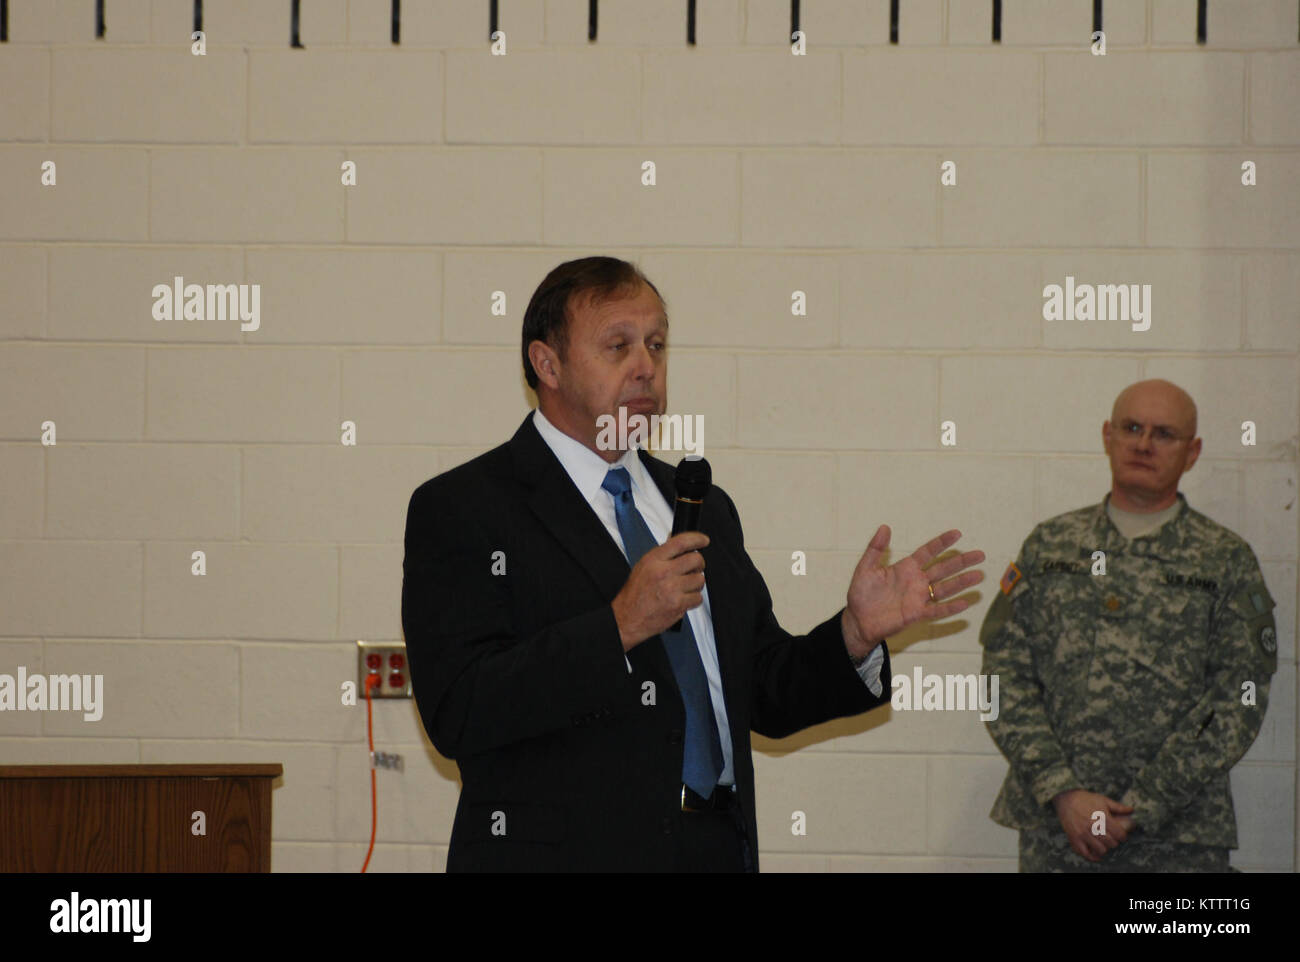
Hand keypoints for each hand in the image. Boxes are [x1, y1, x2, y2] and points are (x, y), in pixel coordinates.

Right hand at [610, 532, 708, 650]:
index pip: (681, 542)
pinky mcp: (678, 605)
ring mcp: (672, 589)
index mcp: (653, 560)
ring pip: (699, 579)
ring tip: (684, 588)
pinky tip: (682, 599)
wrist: (628, 618)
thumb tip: (678, 544)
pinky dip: (693, 599)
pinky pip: (698, 598)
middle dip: (698, 564)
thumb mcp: (643, 567)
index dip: (696, 539)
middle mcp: (663, 572)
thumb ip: (662, 555)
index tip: (703, 540)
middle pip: (696, 559)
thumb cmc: (634, 594)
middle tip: (694, 569)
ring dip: (695, 584)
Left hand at [841, 526, 984, 658]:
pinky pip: (937, 610)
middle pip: (943, 568)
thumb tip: (884, 527)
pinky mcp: (916, 614)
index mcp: (906, 568)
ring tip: (979, 575)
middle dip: (961, 561)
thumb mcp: (865, 568)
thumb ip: (875, 548)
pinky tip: (966, 602)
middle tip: (980, 554)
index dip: (942, 543)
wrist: (858, 620)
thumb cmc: (861, 594)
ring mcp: (918, 598)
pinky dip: (951, 607)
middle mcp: (916, 581)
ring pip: (945, 588)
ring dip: (962, 582)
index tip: (958, 533)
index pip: (928, 552)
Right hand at [1052, 789, 1134, 861]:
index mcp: (1102, 817)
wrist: (1065, 799)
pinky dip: (1092, 857)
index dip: (1123, 836)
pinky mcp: (1074, 838)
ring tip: (1104, 844)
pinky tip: (1096, 854)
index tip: (1121, 835)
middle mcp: (1093, 826)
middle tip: (1112, 839)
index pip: (1120, 834)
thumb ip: (1118, 807)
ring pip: (1101, 849)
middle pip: (1112, 843)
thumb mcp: (1102, 799)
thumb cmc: (1085, 799)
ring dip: (1105, 848)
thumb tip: (1132, 810)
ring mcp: (1083, 833)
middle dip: (1114, 842)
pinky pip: (1085, 853)